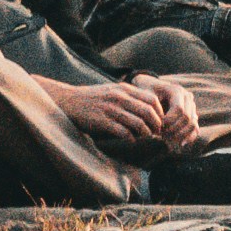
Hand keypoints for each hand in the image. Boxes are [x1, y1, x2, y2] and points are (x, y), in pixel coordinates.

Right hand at [82, 75, 202, 157]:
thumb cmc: (93, 99)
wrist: (70, 101)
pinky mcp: (102, 121)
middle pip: (148, 112)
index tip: (159, 124)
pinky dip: (131, 139)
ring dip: (146, 134)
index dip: (160, 113)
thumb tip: (149, 110)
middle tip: (157, 135)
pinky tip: (131, 142)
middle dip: (156, 126)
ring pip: (138, 123)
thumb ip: (129, 97)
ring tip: (146, 139)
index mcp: (125, 89)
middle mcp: (120, 97)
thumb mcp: (113, 91)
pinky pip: (123, 132)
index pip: (152, 100)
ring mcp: (111, 108)